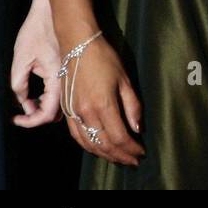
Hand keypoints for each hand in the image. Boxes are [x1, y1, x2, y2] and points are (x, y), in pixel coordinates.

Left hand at [10, 0, 60, 126]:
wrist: (52, 10)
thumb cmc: (36, 30)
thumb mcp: (21, 59)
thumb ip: (20, 84)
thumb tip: (24, 103)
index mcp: (58, 77)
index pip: (48, 114)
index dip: (30, 122)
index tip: (16, 118)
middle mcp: (68, 79)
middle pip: (58, 113)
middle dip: (38, 117)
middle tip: (21, 113)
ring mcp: (71, 75)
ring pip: (62, 105)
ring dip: (45, 109)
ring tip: (29, 103)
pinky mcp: (69, 70)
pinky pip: (63, 94)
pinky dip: (50, 99)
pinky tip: (39, 94)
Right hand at [59, 37, 144, 166]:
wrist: (77, 45)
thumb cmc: (105, 58)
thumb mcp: (125, 80)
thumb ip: (132, 106)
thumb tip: (138, 128)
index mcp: (103, 105)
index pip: (119, 137)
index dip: (131, 149)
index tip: (142, 153)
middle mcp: (86, 114)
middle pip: (103, 144)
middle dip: (120, 156)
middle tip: (133, 161)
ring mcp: (73, 114)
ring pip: (88, 144)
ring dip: (104, 155)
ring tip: (118, 159)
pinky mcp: (66, 111)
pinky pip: (76, 136)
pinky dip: (88, 146)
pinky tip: (97, 148)